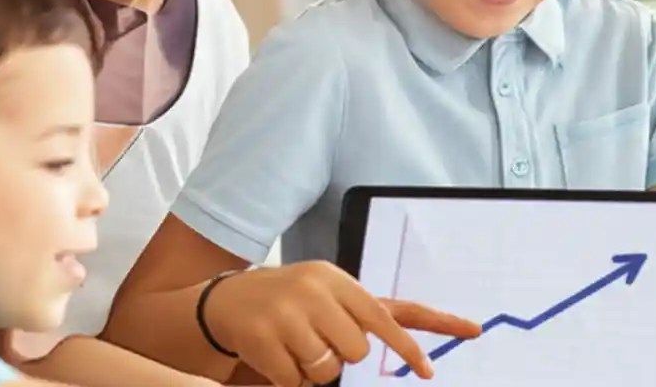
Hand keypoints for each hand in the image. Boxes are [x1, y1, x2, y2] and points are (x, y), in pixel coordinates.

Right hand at [203, 262, 481, 386]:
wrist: (226, 299)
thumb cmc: (289, 302)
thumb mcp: (325, 293)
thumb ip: (361, 315)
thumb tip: (410, 347)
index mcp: (334, 278)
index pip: (382, 316)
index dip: (407, 346)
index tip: (429, 371)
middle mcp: (312, 290)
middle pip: (356, 351)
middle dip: (342, 356)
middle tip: (318, 341)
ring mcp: (285, 313)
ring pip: (326, 370)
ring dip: (312, 370)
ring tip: (292, 346)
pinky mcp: (261, 337)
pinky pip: (294, 381)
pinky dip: (287, 378)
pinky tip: (274, 355)